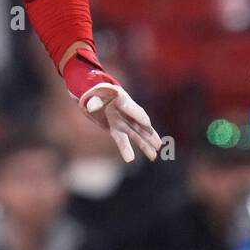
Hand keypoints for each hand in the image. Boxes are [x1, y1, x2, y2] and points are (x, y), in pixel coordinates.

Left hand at [63, 46, 160, 162]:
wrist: (89, 92)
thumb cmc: (93, 90)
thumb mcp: (93, 93)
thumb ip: (93, 100)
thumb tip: (91, 108)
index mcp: (122, 98)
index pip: (133, 109)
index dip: (139, 116)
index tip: (147, 124)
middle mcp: (125, 111)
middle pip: (139, 125)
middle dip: (148, 135)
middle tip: (159, 145)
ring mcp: (121, 120)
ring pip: (134, 135)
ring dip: (144, 145)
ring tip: (154, 156)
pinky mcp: (114, 128)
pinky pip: (122, 139)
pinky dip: (126, 149)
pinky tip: (130, 159)